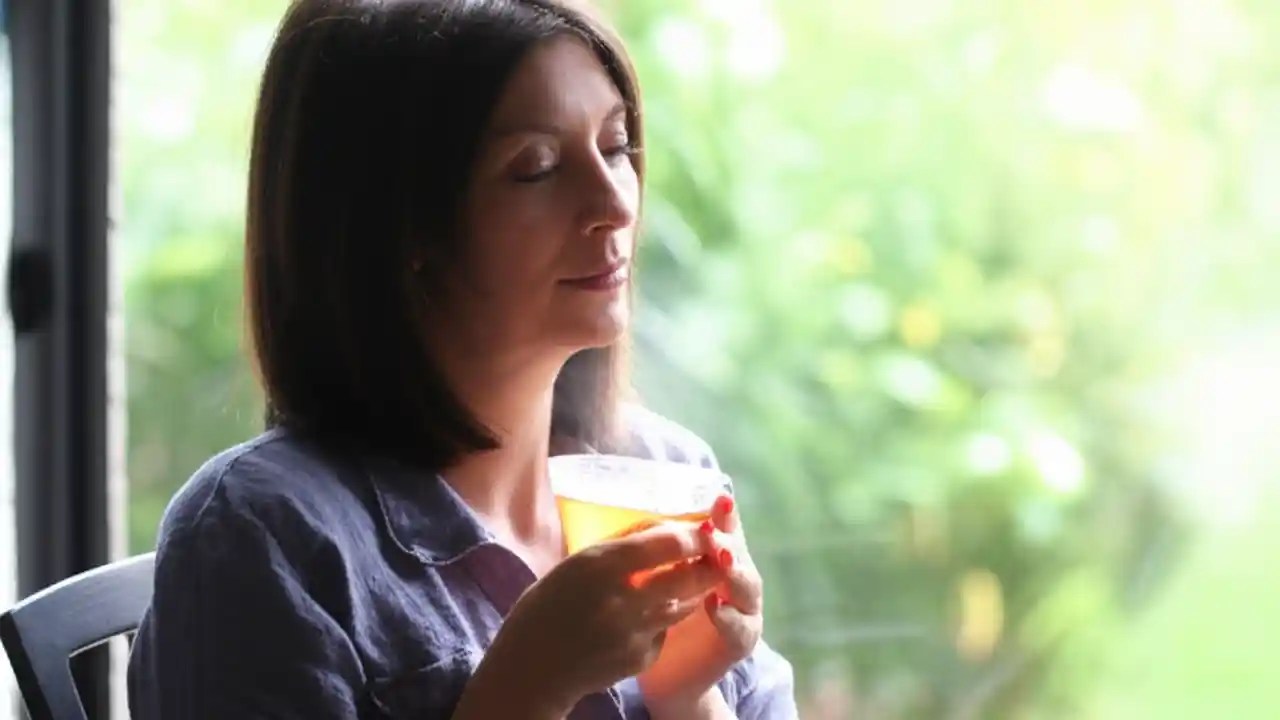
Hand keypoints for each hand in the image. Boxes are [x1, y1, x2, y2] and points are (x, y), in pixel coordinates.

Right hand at [470, 521, 723, 716]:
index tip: (706, 529)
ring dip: (693, 590)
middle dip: (709, 563)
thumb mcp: (576, 564)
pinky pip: (665, 631)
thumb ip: (620, 547)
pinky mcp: (641, 659)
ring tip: (695, 578)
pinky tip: (647, 618)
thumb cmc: (548, 606)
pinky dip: (663, 621)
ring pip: (684, 605)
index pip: (667, 544)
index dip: (695, 535)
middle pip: (688, 577)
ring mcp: (634, 634)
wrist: (532, 669)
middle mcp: (622, 600)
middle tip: (719, 553)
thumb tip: (666, 526)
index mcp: (600, 566)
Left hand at [638, 494, 764, 714]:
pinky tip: (715, 607)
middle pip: (739, 554)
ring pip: (748, 587)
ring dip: (734, 572)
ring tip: (721, 561)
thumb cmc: (658, 617)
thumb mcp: (654, 580)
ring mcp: (743, 612)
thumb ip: (658, 552)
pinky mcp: (740, 643)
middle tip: (711, 531)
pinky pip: (741, 629)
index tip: (721, 499)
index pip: (724, 531)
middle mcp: (736, 580)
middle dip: (727, 540)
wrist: (666, 675)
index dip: (726, 515)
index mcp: (717, 560)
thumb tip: (643, 516)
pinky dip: (730, 617)